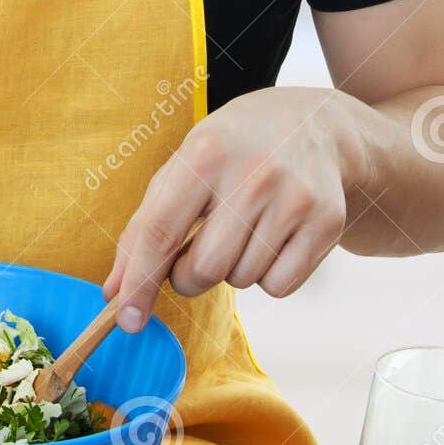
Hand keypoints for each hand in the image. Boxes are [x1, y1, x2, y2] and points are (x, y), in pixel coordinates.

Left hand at [102, 88, 366, 331]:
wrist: (313, 125)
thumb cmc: (232, 152)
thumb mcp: (182, 168)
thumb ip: (144, 228)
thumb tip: (116, 291)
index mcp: (205, 152)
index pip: (160, 231)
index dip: (139, 281)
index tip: (127, 319)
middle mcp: (252, 173)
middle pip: (203, 269)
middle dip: (190, 276)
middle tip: (199, 248)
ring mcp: (294, 197)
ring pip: (243, 280)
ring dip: (233, 268)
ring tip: (245, 226)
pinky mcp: (327, 221)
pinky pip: (279, 287)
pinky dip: (269, 275)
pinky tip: (275, 236)